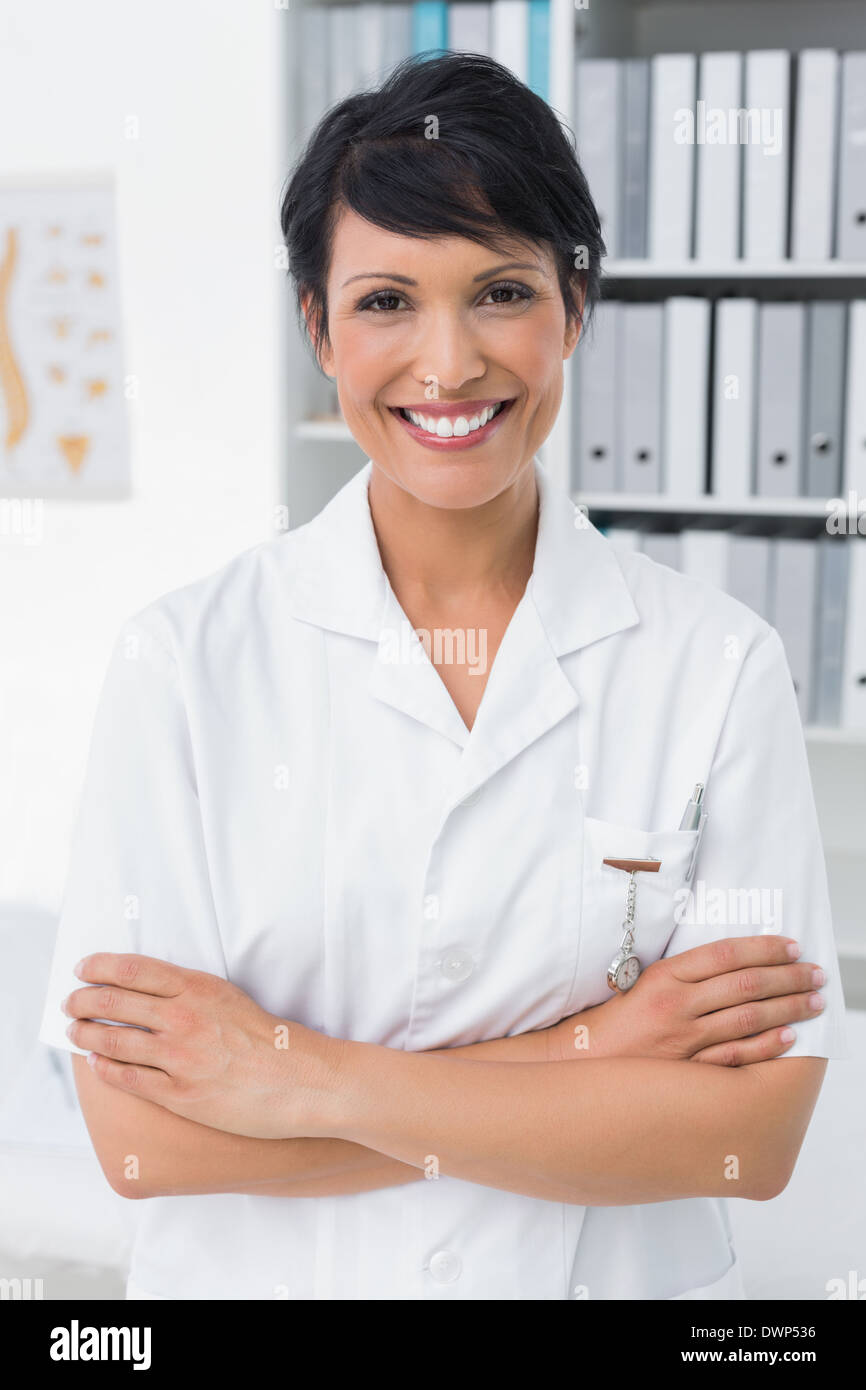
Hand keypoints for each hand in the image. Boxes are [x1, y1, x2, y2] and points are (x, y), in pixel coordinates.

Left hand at [62, 953, 341, 1138]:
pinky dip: (105, 1069)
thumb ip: (189, 992)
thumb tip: (146, 989)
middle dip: (83, 1001)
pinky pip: (129, 1079)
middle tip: (71, 1003)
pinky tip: (96, 1064)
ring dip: (85, 1034)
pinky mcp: (180, 1093)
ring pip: (114, 1041)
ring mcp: (179, 1058)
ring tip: (74, 1031)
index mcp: (197, 988)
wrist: (301, 1079)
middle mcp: (183, 1019)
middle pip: (115, 1002)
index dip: (99, 967)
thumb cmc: (269, 1038)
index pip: (132, 969)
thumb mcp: (228, 997)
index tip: (83, 969)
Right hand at [553, 935, 824, 1065]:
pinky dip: (766, 1046)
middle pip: (745, 984)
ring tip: (813, 1001)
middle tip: (815, 973)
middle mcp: (676, 1004)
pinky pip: (736, 1056)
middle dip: (788, 977)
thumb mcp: (641, 982)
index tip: (792, 947)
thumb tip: (733, 963)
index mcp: (664, 975)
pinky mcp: (686, 1071)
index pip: (726, 954)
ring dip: (788, 1008)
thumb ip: (684, 974)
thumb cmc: (612, 1021)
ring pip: (748, 1018)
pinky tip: (789, 1037)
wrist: (578, 1061)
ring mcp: (683, 1040)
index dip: (764, 948)